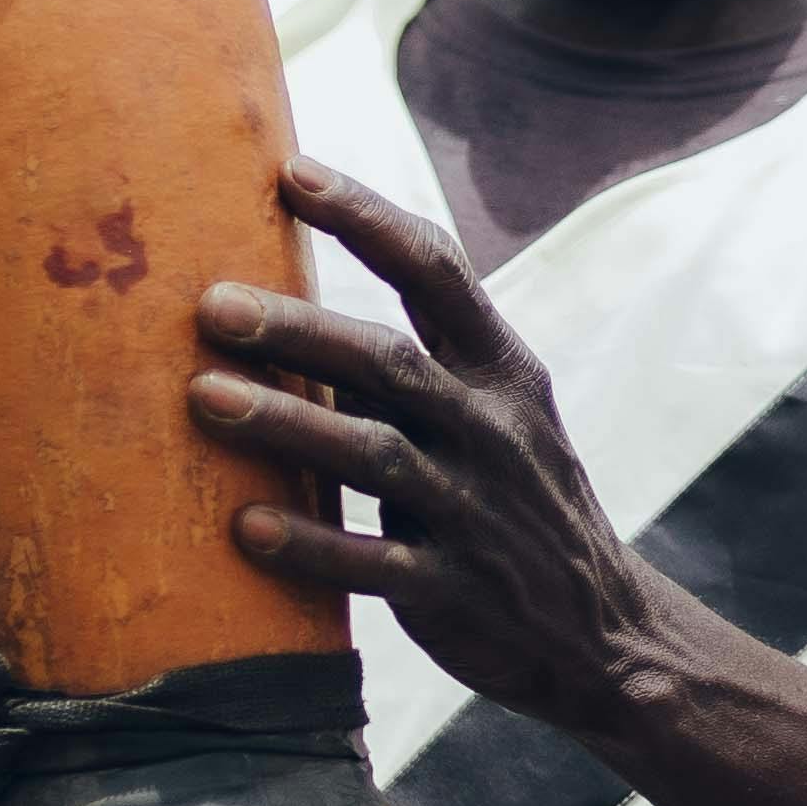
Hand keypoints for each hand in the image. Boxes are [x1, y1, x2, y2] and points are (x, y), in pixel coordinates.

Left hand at [186, 161, 664, 737]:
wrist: (603, 634)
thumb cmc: (518, 504)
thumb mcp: (499, 418)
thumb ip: (419, 367)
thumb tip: (290, 312)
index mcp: (502, 372)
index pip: (436, 270)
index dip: (365, 217)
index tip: (291, 171)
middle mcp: (492, 430)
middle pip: (388, 361)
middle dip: (299, 329)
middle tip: (211, 305)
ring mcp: (476, 511)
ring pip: (375, 454)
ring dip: (286, 424)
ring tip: (203, 398)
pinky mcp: (455, 590)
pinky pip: (375, 563)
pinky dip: (311, 545)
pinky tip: (247, 527)